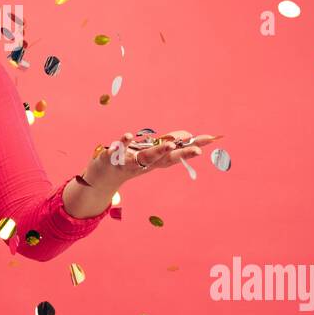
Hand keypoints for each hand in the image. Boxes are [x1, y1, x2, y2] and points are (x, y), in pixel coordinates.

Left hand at [86, 129, 221, 187]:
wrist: (102, 179)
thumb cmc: (129, 162)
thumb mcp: (149, 155)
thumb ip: (167, 145)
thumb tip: (187, 136)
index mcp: (154, 162)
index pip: (176, 154)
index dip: (193, 148)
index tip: (211, 140)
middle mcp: (144, 164)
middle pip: (164, 159)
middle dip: (180, 154)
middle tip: (197, 150)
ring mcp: (128, 163)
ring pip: (144, 157)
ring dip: (157, 152)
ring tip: (169, 144)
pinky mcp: (111, 159)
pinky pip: (117, 151)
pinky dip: (122, 144)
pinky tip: (128, 135)